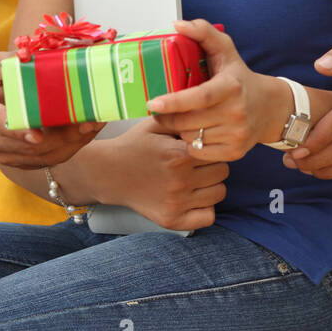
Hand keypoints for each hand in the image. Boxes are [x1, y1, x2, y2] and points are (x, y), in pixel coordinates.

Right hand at [0, 51, 104, 168]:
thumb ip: (15, 60)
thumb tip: (42, 53)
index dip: (19, 131)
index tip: (38, 135)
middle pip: (29, 145)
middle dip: (61, 135)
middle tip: (87, 122)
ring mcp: (5, 154)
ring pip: (44, 155)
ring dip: (72, 142)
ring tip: (94, 124)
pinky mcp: (21, 162)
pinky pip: (49, 159)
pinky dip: (71, 147)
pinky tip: (87, 132)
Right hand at [100, 117, 229, 230]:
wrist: (109, 173)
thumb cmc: (134, 145)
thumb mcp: (155, 124)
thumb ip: (182, 117)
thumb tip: (206, 110)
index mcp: (178, 155)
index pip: (217, 151)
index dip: (211, 147)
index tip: (201, 147)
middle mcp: (180, 180)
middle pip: (222, 172)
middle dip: (213, 164)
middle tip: (198, 163)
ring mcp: (177, 203)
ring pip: (219, 193)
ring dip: (211, 185)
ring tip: (195, 179)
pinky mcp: (172, 220)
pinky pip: (208, 217)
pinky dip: (205, 208)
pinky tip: (193, 197)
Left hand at [144, 19, 277, 161]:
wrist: (269, 107)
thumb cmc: (239, 77)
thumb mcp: (225, 50)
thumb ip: (203, 32)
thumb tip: (177, 25)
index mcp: (231, 86)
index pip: (199, 97)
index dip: (174, 102)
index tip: (152, 103)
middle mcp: (237, 112)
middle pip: (188, 122)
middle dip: (168, 117)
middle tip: (160, 110)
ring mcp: (237, 134)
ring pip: (191, 138)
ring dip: (180, 130)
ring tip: (184, 118)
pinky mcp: (236, 152)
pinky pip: (199, 152)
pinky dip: (192, 144)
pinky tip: (196, 131)